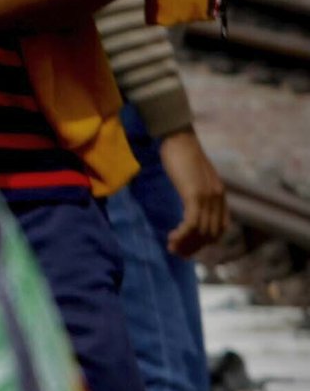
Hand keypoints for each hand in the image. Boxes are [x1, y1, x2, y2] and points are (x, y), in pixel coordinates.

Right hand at [161, 129, 229, 254]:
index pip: (219, 228)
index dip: (204, 243)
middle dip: (194, 247)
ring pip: (201, 231)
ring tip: (171, 247)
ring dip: (186, 243)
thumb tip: (189, 205)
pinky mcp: (195, 195)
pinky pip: (192, 223)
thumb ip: (196, 192)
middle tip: (176, 251)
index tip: (186, 246)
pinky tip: (172, 236)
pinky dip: (183, 234)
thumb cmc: (181, 154)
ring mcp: (208, 197)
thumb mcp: (193, 178)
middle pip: (211, 234)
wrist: (179, 139)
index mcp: (219, 195)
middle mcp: (218, 198)